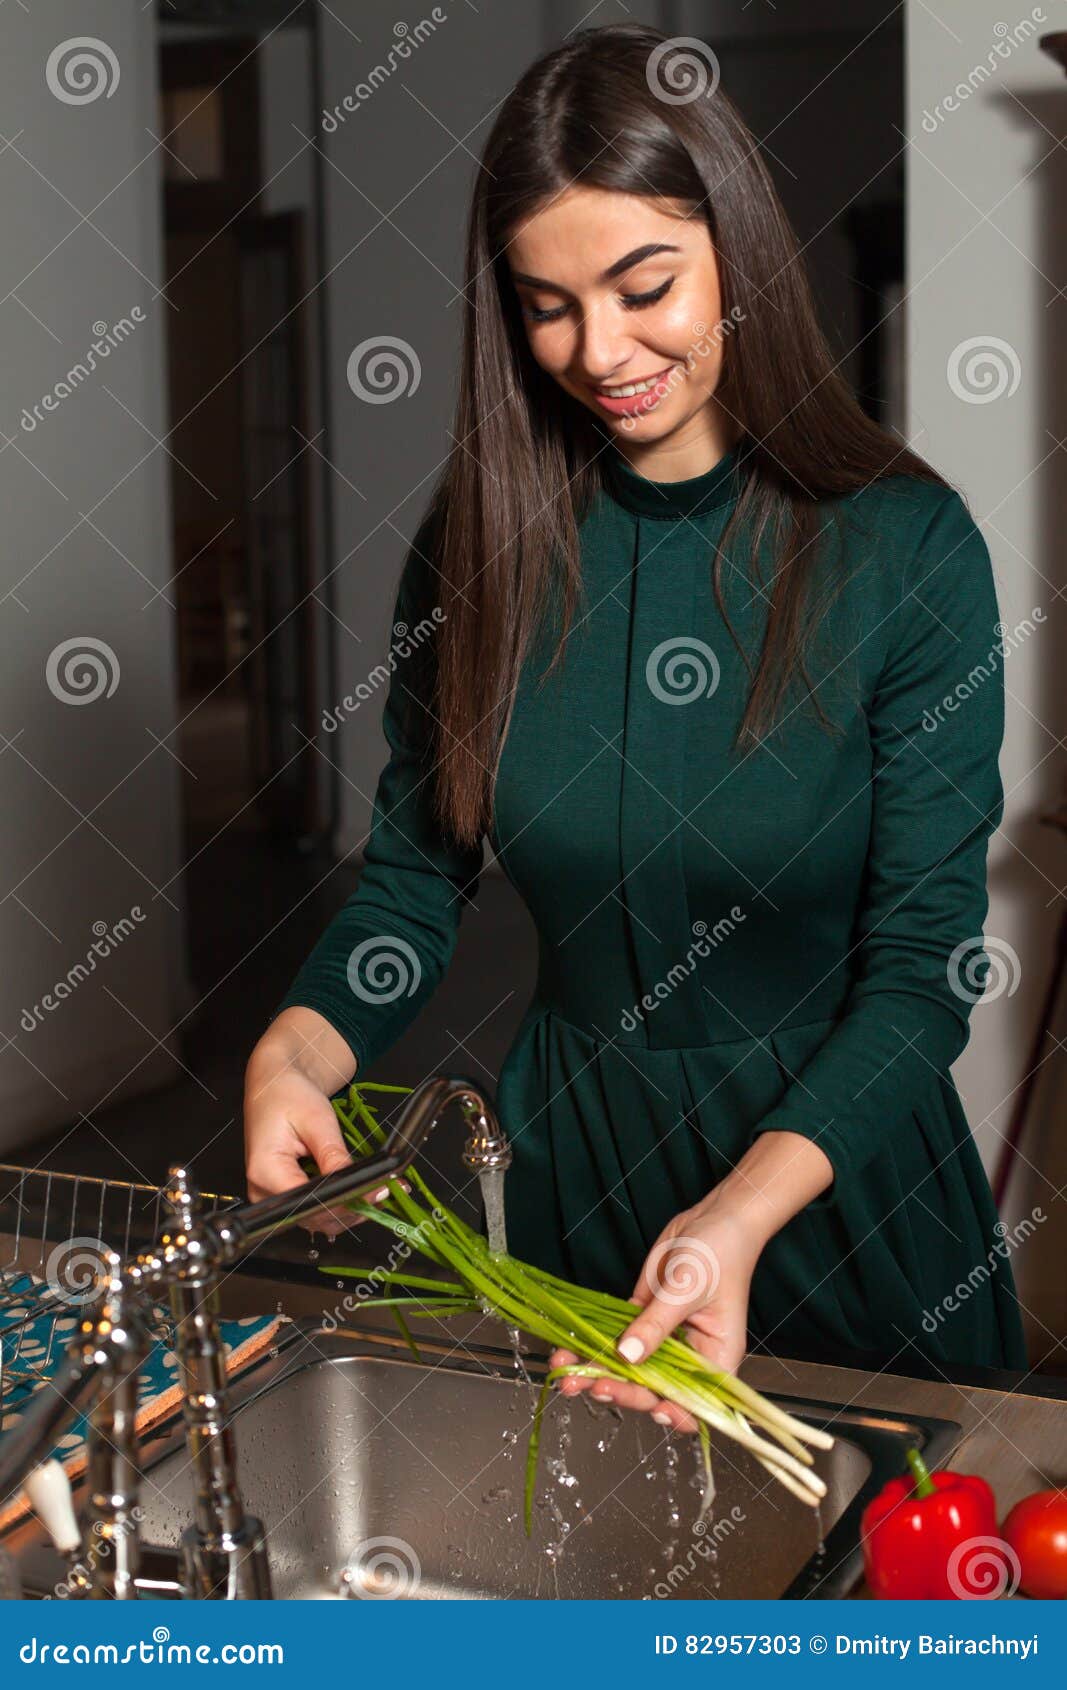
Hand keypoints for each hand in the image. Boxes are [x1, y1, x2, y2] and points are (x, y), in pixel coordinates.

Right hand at [244, 1006, 375, 1236]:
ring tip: (378, 1189)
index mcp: (265, 1171)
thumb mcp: (317, 1119)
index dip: (344, 1203)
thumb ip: (333, 1155)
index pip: (308, 1203)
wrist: (274, 1086)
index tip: (374, 1193)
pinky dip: (339, 1202)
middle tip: (385, 1190)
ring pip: (317, 1219)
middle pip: (314, 1218)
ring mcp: (273, 1198)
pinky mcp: (285, 1197)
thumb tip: (355, 1184)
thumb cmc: (288, 1094)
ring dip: (350, 1208)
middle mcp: (264, 1192)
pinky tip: (361, 1190)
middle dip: (352, 1207)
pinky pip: (315, 1209)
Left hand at [549, 1200, 760, 1432]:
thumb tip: (626, 1356)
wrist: (712, 1218)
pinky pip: (617, 1340)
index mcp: (714, 1359)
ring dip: (596, 1371)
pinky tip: (569, 1350)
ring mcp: (663, 1339)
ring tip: (564, 1372)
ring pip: (628, 1367)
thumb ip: (655, 1325)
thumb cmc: (719, 1253)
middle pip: (652, 1389)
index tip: (648, 1408)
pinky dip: (594, 1345)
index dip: (672, 1413)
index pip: (693, 1403)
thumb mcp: (686, 1290)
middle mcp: (688, 1357)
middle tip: (585, 1383)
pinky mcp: (643, 1319)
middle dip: (617, 1389)